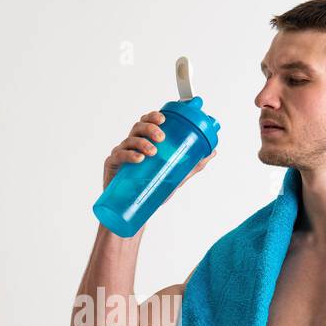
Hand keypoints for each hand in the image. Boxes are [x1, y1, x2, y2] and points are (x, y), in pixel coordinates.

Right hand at [102, 110, 216, 191]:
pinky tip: (139, 159)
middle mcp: (133, 144)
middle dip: (150, 127)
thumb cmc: (151, 189)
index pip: (148, 122)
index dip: (154, 116)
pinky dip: (129, 155)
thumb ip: (192, 164)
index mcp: (146, 142)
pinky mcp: (112, 166)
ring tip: (153, 152)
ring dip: (142, 142)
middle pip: (138, 126)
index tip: (164, 118)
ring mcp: (121, 154)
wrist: (135, 210)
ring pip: (129, 140)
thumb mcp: (175, 176)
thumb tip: (212, 152)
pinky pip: (118, 156)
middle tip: (162, 138)